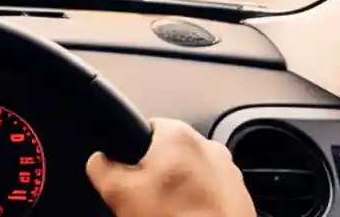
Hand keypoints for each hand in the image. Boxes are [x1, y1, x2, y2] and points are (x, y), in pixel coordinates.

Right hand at [85, 118, 254, 216]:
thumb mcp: (118, 193)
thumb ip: (101, 166)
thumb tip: (99, 160)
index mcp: (178, 134)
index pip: (144, 130)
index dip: (131, 156)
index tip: (130, 178)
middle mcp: (208, 146)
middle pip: (168, 156)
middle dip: (157, 177)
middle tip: (148, 203)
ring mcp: (229, 173)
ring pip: (190, 177)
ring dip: (180, 192)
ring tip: (171, 214)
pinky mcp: (240, 197)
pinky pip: (210, 196)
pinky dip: (199, 206)